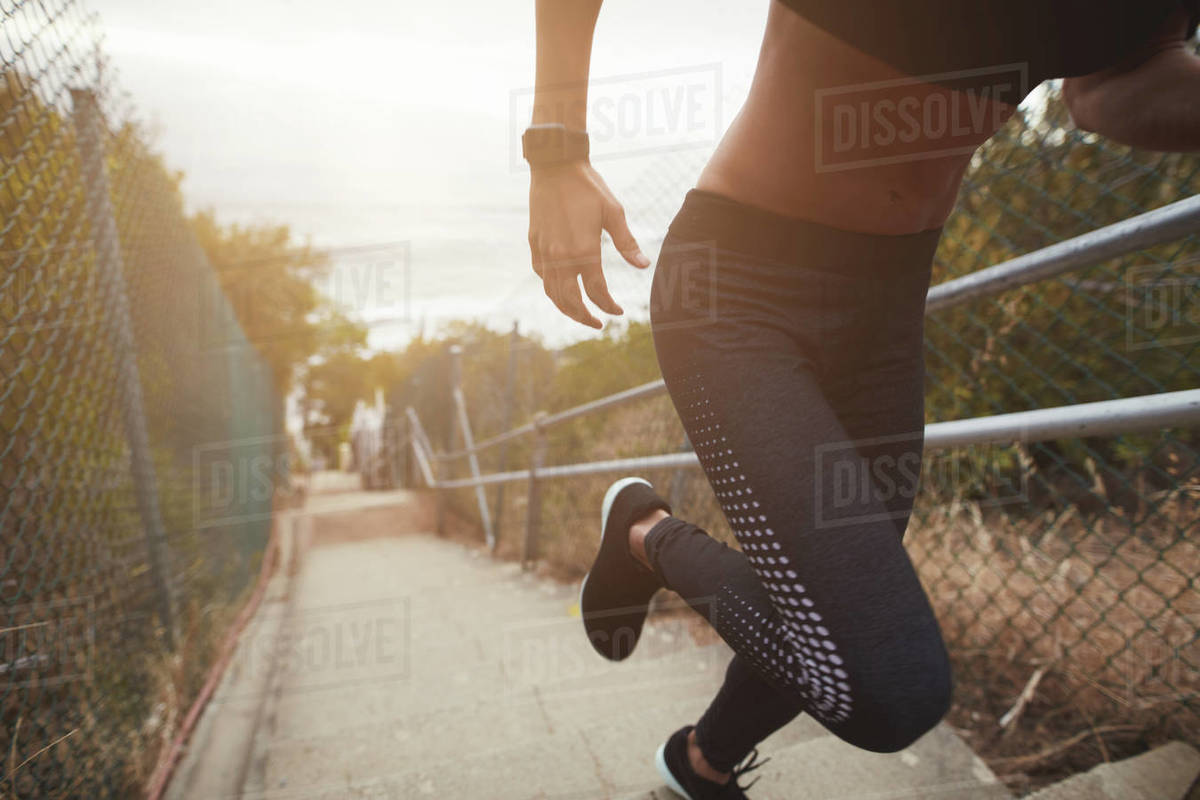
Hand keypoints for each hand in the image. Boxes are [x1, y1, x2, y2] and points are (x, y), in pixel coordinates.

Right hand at [528, 161, 650, 328]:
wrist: (554, 166)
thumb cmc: (588, 187)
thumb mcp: (613, 212)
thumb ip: (627, 242)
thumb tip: (643, 266)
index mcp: (584, 251)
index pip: (597, 292)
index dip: (609, 307)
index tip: (618, 312)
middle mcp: (561, 257)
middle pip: (571, 302)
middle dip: (585, 317)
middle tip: (598, 324)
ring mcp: (545, 252)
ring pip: (552, 293)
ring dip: (566, 309)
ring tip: (580, 313)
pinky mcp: (534, 245)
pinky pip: (542, 276)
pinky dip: (552, 289)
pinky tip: (562, 288)